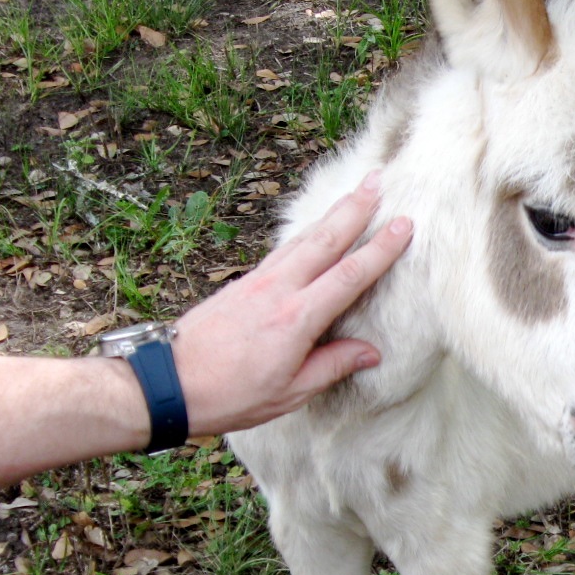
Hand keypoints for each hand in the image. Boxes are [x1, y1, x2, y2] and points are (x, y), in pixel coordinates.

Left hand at [172, 172, 411, 435]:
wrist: (170, 383)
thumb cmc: (231, 394)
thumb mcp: (290, 392)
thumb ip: (332, 365)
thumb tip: (371, 351)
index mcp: (296, 319)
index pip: (349, 276)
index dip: (379, 249)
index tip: (404, 225)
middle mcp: (279, 290)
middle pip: (325, 239)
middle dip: (355, 208)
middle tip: (379, 180)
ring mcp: (259, 281)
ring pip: (304, 238)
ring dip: (332, 213)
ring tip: (355, 192)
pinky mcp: (245, 282)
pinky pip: (284, 249)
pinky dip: (306, 232)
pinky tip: (315, 228)